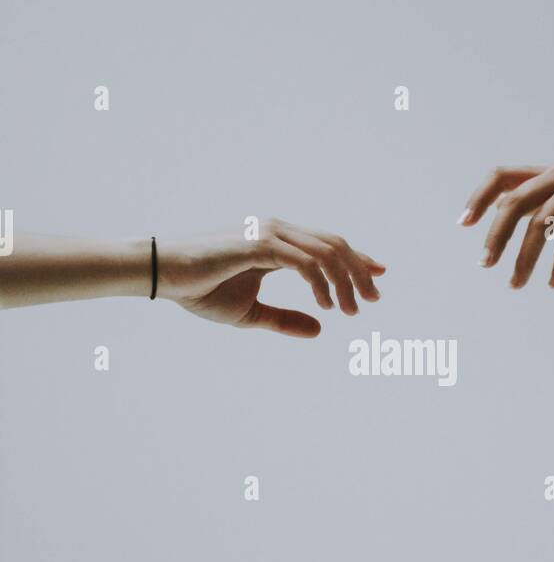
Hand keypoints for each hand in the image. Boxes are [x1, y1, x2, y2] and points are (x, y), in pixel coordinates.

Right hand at [159, 219, 385, 335]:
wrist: (166, 276)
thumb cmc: (201, 290)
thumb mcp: (252, 313)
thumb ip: (285, 319)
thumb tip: (320, 330)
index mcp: (278, 242)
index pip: (328, 246)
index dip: (358, 260)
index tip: (379, 277)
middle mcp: (278, 231)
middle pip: (335, 244)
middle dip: (360, 271)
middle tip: (373, 300)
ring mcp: (270, 234)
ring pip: (326, 251)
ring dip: (345, 281)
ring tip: (351, 310)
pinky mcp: (259, 244)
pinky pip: (304, 262)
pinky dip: (321, 283)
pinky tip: (326, 305)